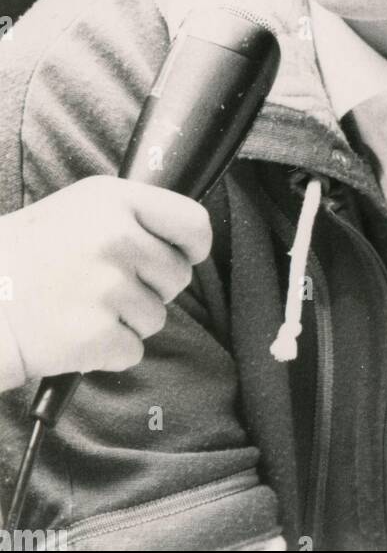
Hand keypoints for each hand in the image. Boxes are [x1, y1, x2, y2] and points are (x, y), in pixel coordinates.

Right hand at [0, 177, 211, 380]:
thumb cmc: (27, 254)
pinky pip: (133, 350)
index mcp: (116, 201)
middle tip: (106, 286)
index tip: (185, 255)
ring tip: (82, 306)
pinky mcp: (96, 335)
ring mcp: (107, 288)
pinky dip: (108, 351)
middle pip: (177, 276)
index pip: (193, 223)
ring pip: (156, 317)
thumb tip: (182, 238)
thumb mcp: (80, 208)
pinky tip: (76, 332)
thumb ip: (131, 215)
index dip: (194, 246)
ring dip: (126, 321)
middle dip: (150, 288)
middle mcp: (117, 239)